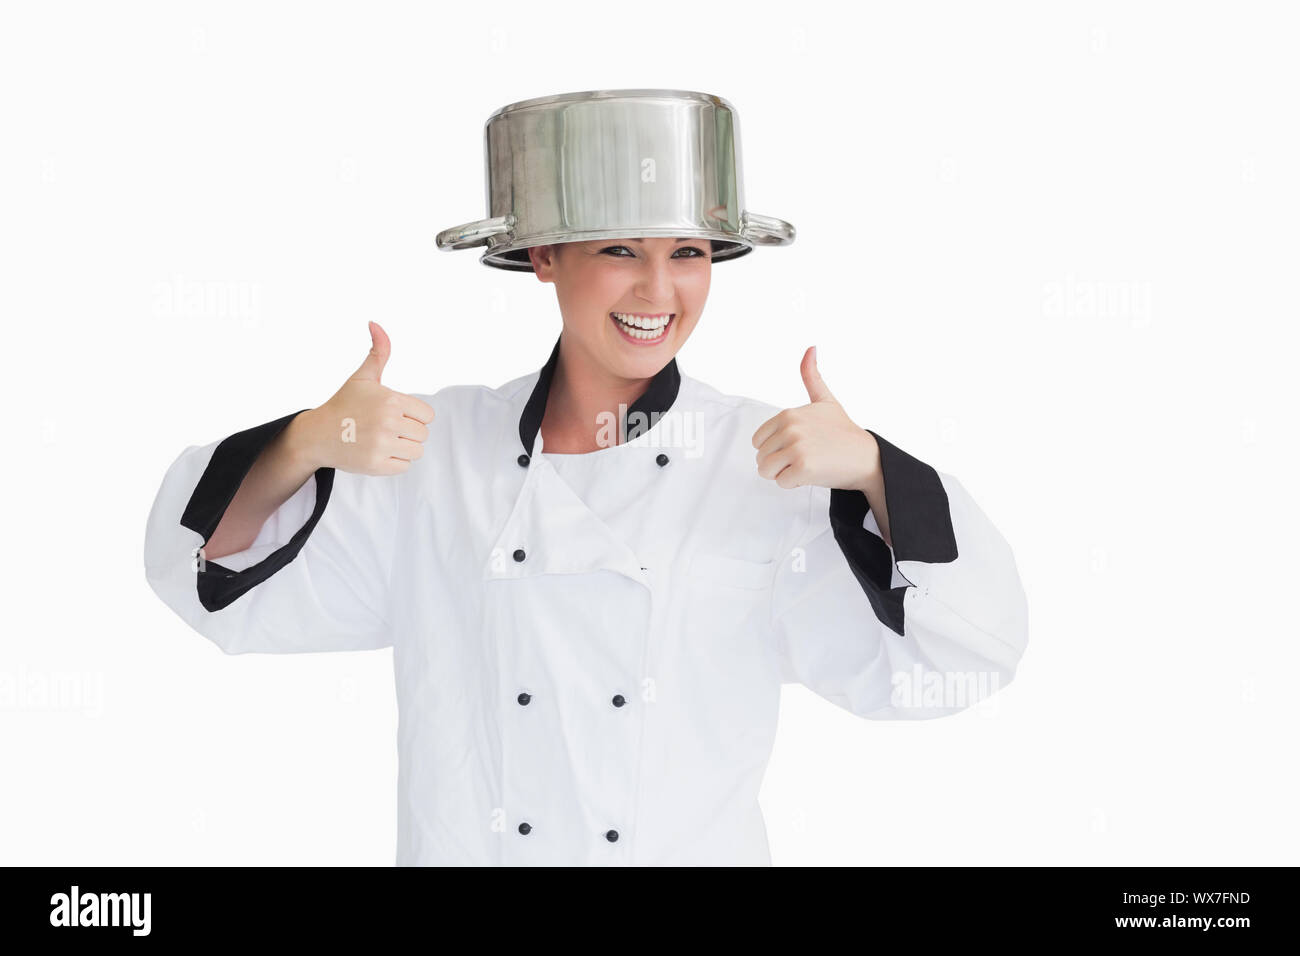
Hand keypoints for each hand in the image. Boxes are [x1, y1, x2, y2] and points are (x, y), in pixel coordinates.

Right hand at [295, 321, 435, 474]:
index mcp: (390, 400)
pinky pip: (404, 466)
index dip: (414, 415)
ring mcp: (382, 445)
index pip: (427, 415)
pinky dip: (394, 462)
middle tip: (386, 428)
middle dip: (408, 432)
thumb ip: (378, 352)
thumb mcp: (363, 377)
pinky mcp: (376, 465)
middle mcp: (388, 423)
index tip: (395, 414)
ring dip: (403, 448)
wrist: (317, 434)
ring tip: (383, 440)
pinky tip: (377, 452)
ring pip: (416, 451)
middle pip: (423, 434)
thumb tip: (375, 323)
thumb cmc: (345, 404)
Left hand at [752, 346, 880, 491]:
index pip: (758, 441)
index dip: (776, 448)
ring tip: (806, 465)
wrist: (867, 457)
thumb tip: (811, 348)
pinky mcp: (803, 468)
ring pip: (766, 471)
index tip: (798, 445)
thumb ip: (811, 376)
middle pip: (761, 458)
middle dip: (779, 463)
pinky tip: (812, 473)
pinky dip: (795, 484)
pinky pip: (782, 483)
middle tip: (805, 457)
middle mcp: (790, 428)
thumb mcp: (825, 400)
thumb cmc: (843, 432)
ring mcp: (797, 448)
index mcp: (788, 414)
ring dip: (784, 474)